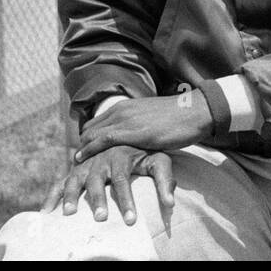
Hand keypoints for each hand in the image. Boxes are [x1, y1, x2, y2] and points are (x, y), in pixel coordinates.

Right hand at [41, 145, 173, 225]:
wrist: (129, 130)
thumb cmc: (147, 151)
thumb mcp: (160, 160)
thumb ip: (165, 180)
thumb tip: (171, 205)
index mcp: (121, 155)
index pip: (122, 180)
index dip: (126, 201)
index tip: (130, 221)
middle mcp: (100, 157)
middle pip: (96, 180)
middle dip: (98, 201)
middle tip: (101, 220)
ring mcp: (86, 162)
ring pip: (75, 179)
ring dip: (71, 196)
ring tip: (69, 215)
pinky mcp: (76, 168)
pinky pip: (61, 181)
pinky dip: (53, 195)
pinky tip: (46, 212)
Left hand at [76, 92, 213, 161]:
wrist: (195, 112)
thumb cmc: (180, 119)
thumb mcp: (154, 119)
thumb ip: (140, 125)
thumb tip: (137, 136)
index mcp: (127, 106)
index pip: (97, 122)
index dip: (88, 138)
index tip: (83, 152)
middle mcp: (122, 110)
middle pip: (90, 128)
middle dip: (81, 145)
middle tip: (76, 161)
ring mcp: (126, 119)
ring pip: (92, 134)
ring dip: (82, 149)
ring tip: (75, 164)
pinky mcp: (132, 131)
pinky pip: (102, 140)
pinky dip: (89, 150)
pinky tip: (82, 160)